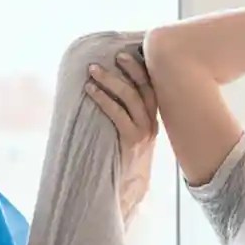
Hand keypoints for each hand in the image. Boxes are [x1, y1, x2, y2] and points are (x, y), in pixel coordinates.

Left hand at [85, 51, 159, 226]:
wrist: (128, 192)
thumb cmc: (123, 164)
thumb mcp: (130, 139)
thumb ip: (126, 119)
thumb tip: (109, 94)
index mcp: (153, 120)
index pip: (152, 87)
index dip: (142, 69)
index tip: (130, 52)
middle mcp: (152, 124)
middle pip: (144, 87)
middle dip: (130, 68)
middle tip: (114, 55)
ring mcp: (143, 133)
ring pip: (130, 97)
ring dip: (110, 80)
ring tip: (93, 70)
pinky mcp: (132, 141)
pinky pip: (118, 114)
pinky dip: (103, 99)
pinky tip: (90, 90)